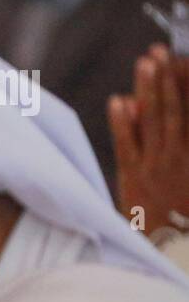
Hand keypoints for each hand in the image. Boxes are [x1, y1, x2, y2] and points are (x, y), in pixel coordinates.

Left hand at [110, 44, 188, 234]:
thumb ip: (182, 144)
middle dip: (167, 79)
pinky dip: (123, 123)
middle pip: (174, 110)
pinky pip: (128, 146)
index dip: (185, 85)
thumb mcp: (187, 178)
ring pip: (153, 121)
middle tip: (161, 51)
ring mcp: (157, 167)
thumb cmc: (183, 216)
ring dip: (149, 90)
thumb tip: (147, 111)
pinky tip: (118, 100)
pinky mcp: (135, 180)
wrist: (178, 250)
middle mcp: (180, 156)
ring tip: (146, 62)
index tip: (180, 60)